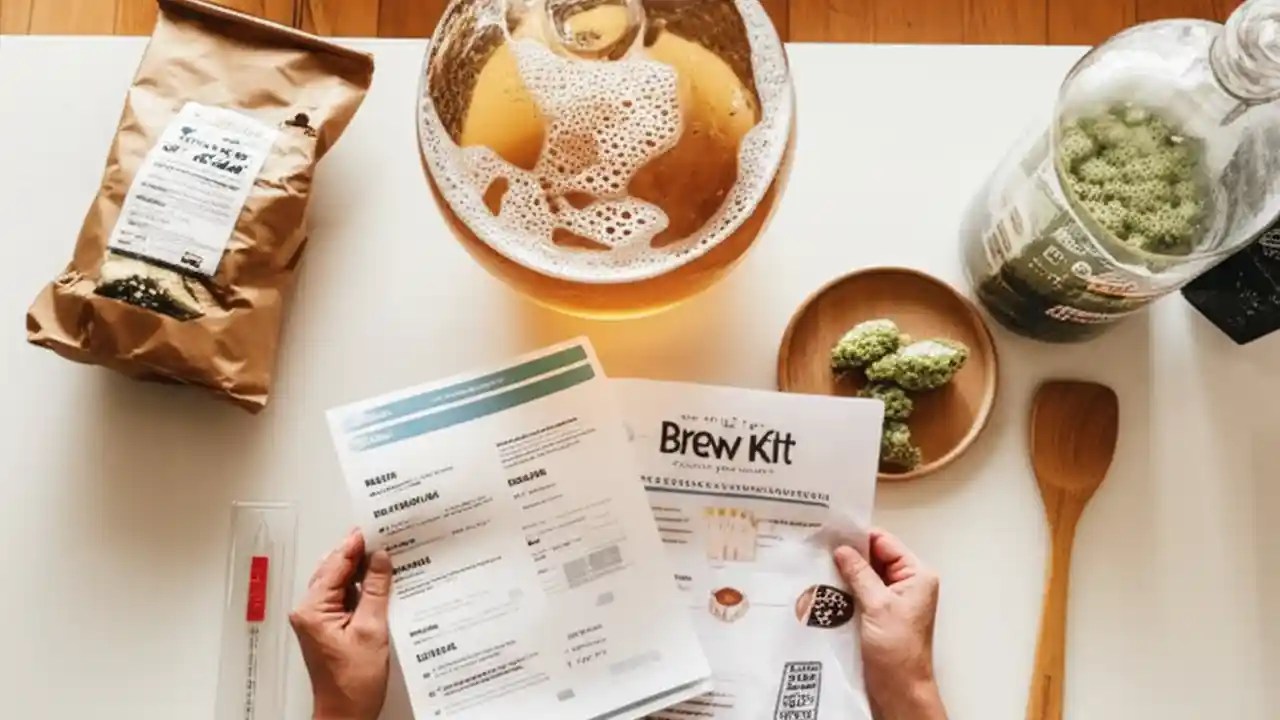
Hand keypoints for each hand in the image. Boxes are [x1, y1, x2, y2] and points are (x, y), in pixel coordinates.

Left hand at [290, 529, 393, 719]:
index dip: (355, 545)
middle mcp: (310, 611)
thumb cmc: (352, 685)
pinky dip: (362, 588)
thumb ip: (376, 591)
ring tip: (387, 557)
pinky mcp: (329, 627)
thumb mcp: (372, 631)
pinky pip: (345, 598)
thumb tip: (381, 560)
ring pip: (341, 583)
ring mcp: (318, 619)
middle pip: (335, 571)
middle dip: (359, 555)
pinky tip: (380, 584)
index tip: (373, 528)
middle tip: (384, 537)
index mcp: (313, 609)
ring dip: (362, 571)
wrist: (346, 714)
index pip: (335, 565)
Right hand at [834, 530, 945, 719]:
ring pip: (865, 575)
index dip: (860, 536)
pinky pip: (860, 592)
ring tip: (818, 564)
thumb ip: (859, 574)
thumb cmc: (898, 650)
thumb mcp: (877, 605)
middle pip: (874, 557)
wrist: (899, 688)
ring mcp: (892, 599)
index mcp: (917, 575)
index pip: (885, 543)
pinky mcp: (879, 613)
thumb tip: (842, 550)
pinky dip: (845, 588)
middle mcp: (907, 583)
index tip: (834, 531)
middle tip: (820, 547)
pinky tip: (826, 585)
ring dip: (845, 572)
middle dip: (849, 554)